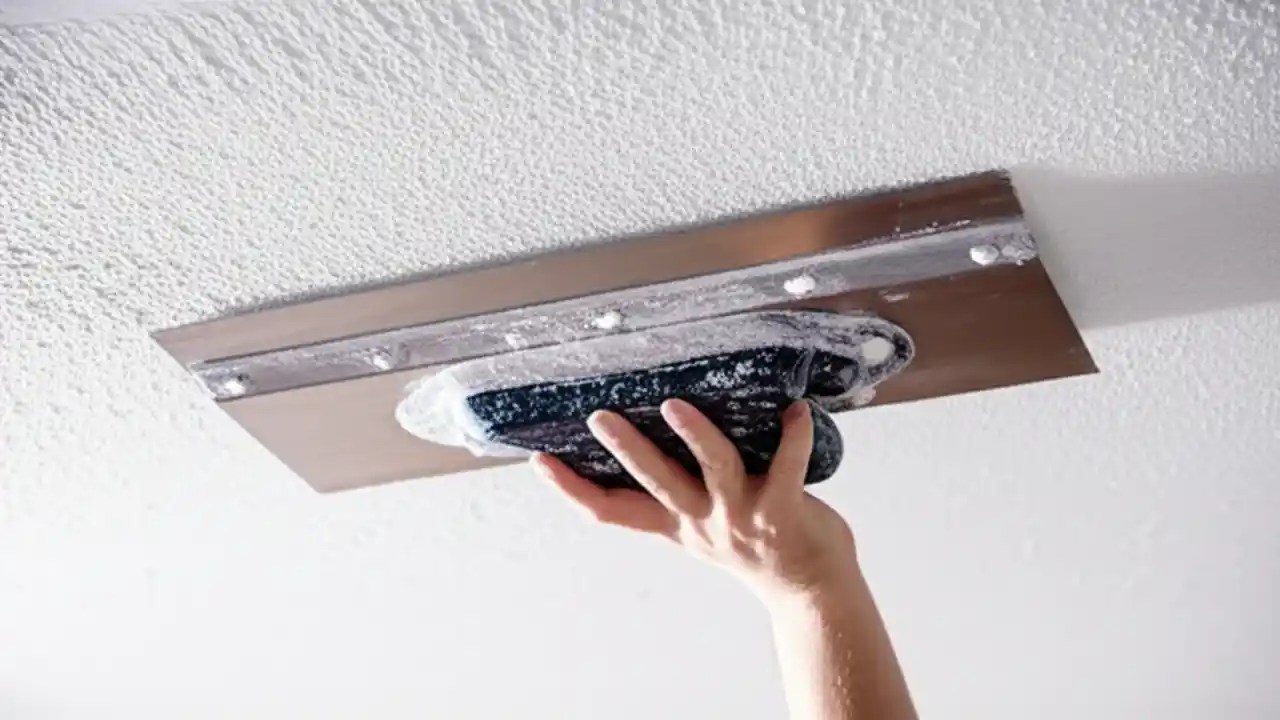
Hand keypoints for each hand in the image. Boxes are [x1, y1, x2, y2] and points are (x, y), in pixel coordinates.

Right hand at [531, 398, 857, 602]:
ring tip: (673, 406)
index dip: (572, 488)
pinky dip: (793, 437)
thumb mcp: (701, 530)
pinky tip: (796, 409)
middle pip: (656, 483)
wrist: (811, 590)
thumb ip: (678, 493)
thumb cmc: (758, 547)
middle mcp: (702, 520)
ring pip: (713, 468)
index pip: (611, 511)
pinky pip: (788, 467)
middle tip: (597, 417)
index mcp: (676, 525)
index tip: (539, 460)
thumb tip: (654, 427)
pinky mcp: (783, 510)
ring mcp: (741, 515)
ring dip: (694, 435)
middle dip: (626, 450)